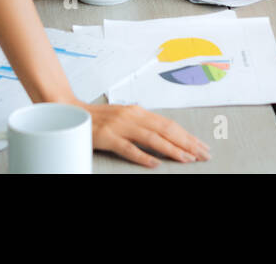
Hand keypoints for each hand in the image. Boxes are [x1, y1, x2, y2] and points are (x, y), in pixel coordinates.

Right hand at [82, 102, 210, 166]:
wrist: (72, 112)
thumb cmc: (100, 118)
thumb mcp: (126, 117)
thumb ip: (144, 124)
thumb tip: (167, 135)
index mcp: (139, 111)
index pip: (169, 124)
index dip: (187, 135)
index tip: (201, 145)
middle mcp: (133, 116)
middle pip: (166, 130)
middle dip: (187, 143)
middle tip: (202, 154)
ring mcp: (120, 126)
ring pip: (152, 138)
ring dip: (172, 149)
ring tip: (186, 158)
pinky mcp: (107, 138)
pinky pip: (128, 148)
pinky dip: (143, 156)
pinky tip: (155, 163)